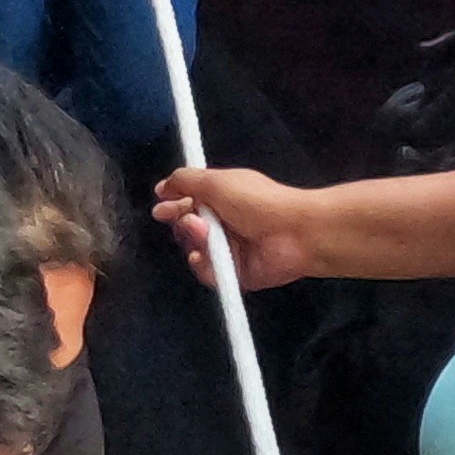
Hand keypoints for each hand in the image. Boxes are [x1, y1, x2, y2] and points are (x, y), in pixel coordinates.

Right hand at [157, 163, 323, 287]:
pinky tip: (210, 257)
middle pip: (187, 229)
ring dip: (196, 243)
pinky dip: (206, 266)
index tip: (161, 209)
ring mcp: (230, 249)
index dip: (173, 206)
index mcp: (221, 199)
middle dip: (183, 225)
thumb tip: (163, 185)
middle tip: (193, 222)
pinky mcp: (235, 273)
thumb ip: (185, 180)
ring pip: (195, 251)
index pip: (188, 203)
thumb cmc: (259, 202)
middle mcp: (225, 224)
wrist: (294, 232)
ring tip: (208, 235)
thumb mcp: (216, 181)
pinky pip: (209, 273)